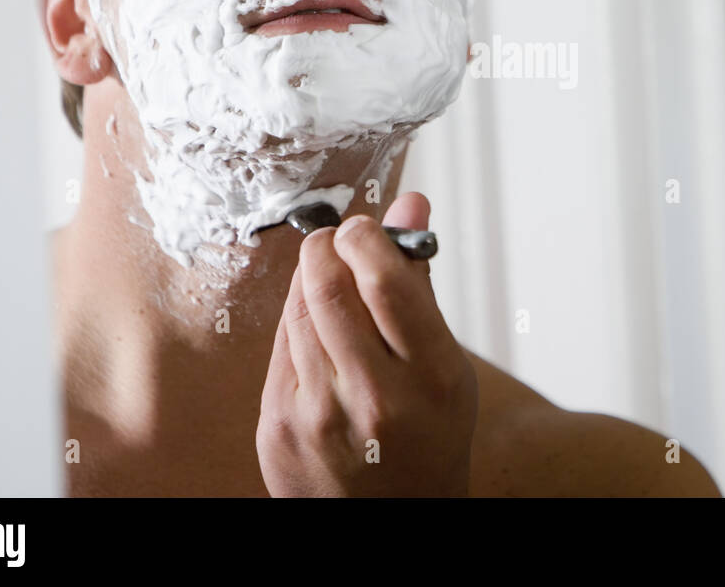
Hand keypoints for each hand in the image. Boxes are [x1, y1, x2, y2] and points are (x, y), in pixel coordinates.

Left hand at [256, 192, 477, 495]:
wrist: (391, 520)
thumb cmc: (426, 437)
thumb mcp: (446, 364)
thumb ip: (420, 283)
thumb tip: (409, 205)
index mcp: (431, 377)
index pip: (386, 280)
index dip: (367, 236)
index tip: (364, 227)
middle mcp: (375, 398)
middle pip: (330, 285)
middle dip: (329, 246)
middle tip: (338, 240)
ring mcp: (319, 414)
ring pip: (299, 309)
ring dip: (312, 281)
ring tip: (332, 285)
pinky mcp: (278, 426)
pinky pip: (280, 347)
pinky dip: (298, 324)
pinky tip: (318, 334)